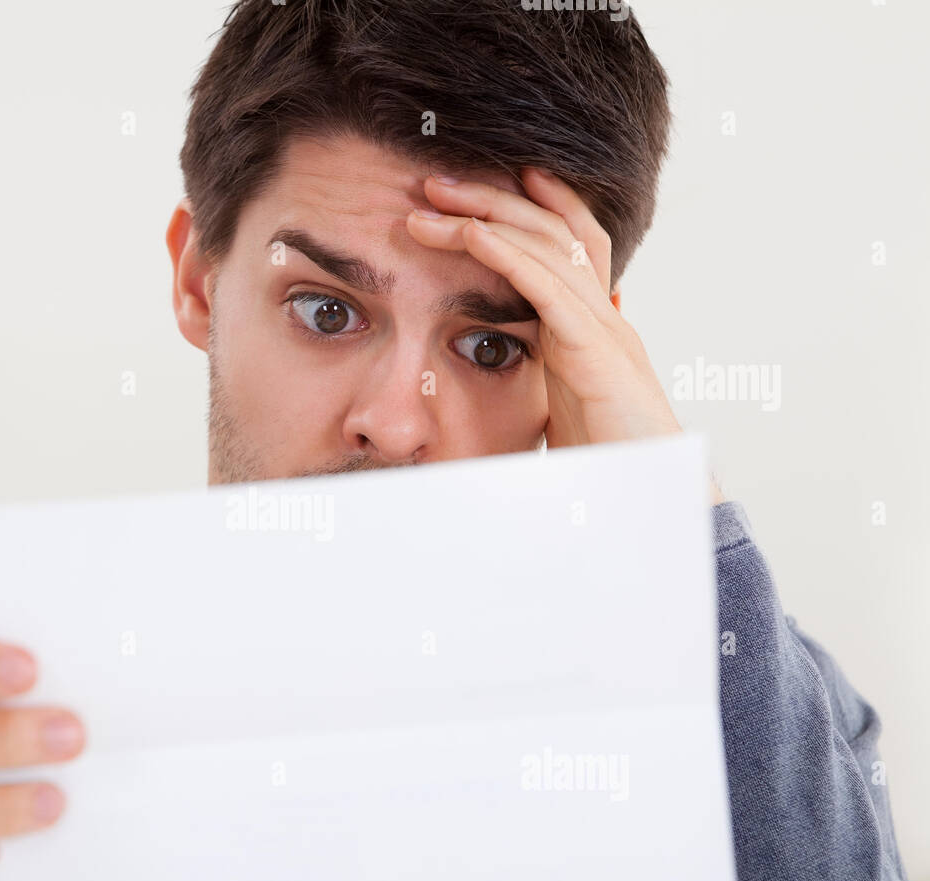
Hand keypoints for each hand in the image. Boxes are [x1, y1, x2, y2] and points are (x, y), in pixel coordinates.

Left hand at [406, 168, 684, 449]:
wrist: (649, 501)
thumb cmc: (604, 465)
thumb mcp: (561, 413)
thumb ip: (545, 382)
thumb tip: (505, 377)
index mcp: (596, 328)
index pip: (573, 244)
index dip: (541, 204)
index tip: (496, 178)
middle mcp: (605, 317)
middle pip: (554, 231)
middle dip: (495, 197)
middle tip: (436, 179)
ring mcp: (605, 329)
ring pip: (547, 247)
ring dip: (485, 215)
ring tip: (432, 199)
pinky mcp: (596, 352)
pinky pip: (548, 286)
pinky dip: (507, 253)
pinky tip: (469, 233)